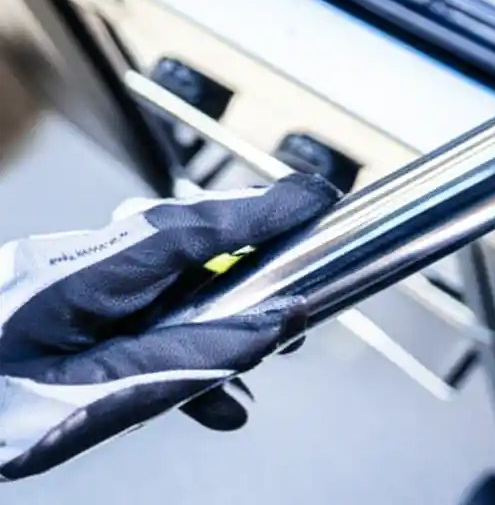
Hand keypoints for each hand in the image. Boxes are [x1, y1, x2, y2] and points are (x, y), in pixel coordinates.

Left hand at [0, 173, 338, 479]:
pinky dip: (185, 347)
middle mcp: (75, 270)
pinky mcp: (69, 311)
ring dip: (221, 321)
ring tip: (258, 361)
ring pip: (172, 288)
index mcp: (76, 281)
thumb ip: (187, 363)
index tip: (319, 199)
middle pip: (189, 250)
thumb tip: (267, 333)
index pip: (192, 228)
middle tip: (301, 295)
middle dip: (253, 269)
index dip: (263, 211)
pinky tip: (211, 397)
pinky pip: (146, 316)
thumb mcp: (92, 402)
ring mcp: (70, 288)